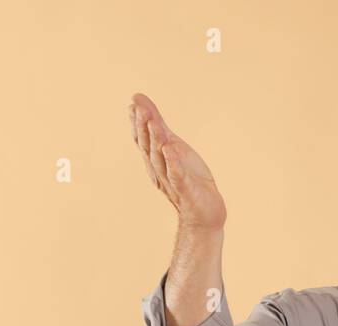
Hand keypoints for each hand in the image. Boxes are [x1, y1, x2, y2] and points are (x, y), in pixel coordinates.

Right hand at [127, 93, 226, 229]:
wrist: (203, 214)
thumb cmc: (188, 179)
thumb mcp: (173, 147)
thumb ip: (159, 126)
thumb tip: (140, 100)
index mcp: (155, 160)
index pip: (142, 139)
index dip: (137, 122)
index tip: (133, 104)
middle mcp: (159, 170)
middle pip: (148, 147)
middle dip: (144, 127)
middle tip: (140, 108)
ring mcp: (171, 180)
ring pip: (160, 159)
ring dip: (156, 140)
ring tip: (154, 123)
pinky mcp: (185, 190)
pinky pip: (177, 175)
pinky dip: (173, 163)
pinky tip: (170, 150)